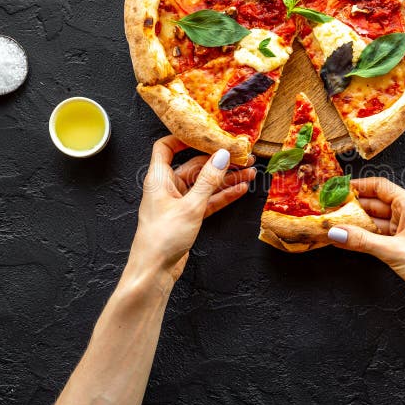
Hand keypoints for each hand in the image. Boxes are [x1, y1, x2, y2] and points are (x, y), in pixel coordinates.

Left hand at [129, 136, 255, 289]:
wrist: (155, 271)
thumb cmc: (162, 237)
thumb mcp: (190, 206)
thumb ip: (208, 180)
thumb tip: (222, 156)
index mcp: (159, 178)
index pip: (166, 147)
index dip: (184, 138)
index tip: (207, 133)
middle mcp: (168, 187)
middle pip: (195, 165)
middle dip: (219, 161)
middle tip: (243, 156)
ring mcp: (179, 201)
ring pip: (205, 183)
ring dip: (226, 178)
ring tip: (250, 172)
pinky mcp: (188, 216)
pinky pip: (208, 200)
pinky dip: (223, 195)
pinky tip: (241, 189)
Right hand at [327, 177, 404, 307]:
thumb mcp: (391, 250)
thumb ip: (361, 240)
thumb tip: (336, 232)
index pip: (379, 186)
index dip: (358, 186)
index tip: (339, 189)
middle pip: (375, 203)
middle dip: (354, 207)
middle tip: (333, 210)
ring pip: (377, 220)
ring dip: (358, 223)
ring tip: (337, 224)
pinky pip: (381, 234)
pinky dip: (367, 235)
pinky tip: (352, 239)